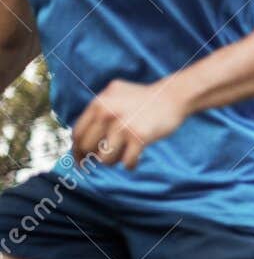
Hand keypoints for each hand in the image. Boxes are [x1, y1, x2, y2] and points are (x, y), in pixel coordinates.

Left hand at [71, 79, 189, 168]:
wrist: (172, 96)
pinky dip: (130, 165)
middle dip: (94, 157)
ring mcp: (123, 126)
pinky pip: (127, 162)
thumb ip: (98, 107)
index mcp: (98, 104)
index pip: (77, 133)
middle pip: (88, 148)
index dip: (76, 150)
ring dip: (113, 162)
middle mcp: (106, 114)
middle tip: (104, 160)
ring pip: (105, 158)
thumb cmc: (145, 97)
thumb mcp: (115, 93)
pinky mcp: (140, 137)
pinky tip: (134, 161)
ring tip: (122, 157)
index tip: (81, 160)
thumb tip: (84, 132)